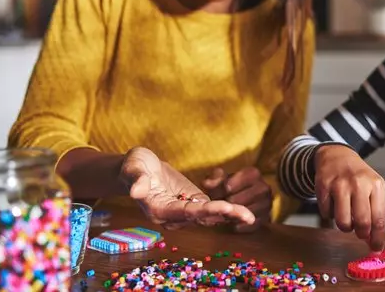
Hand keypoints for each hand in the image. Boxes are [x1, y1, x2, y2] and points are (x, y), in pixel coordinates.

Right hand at [119, 147, 254, 229]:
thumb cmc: (134, 166)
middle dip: (225, 216)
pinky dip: (226, 209)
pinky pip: (211, 208)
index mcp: (159, 210)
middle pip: (201, 217)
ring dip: (230, 215)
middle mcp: (173, 215)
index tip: (226, 208)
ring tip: (252, 216)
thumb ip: (137, 180)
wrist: (138, 168)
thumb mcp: (133, 168)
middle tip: (249, 216)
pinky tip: (244, 209)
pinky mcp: (192, 202)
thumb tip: (135, 191)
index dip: (206, 210)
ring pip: (209, 215)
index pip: (186, 212)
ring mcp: (184, 210)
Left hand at [202, 166, 272, 231]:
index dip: (218, 192)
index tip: (215, 195)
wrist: (246, 197)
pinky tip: (233, 222)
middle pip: (237, 200)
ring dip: (232, 215)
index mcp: (253, 174)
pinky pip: (251, 225)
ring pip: (245, 213)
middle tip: (220, 206)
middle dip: (226, 205)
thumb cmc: (231, 186)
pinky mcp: (266, 218)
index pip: (229, 185)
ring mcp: (267, 204)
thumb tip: (207, 184)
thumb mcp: (221, 178)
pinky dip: (240, 225)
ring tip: (226, 214)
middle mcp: (264, 187)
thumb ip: (214, 178)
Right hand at [314, 144, 384, 252]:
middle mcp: (359, 183)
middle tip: (359, 232)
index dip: (377, 238)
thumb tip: (373, 243)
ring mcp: (340, 184)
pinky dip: (330, 214)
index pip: (379, 219)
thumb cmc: (359, 178)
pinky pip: (327, 215)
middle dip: (361, 233)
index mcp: (376, 185)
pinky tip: (334, 203)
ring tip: (346, 216)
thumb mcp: (373, 190)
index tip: (376, 249)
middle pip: (362, 223)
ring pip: (343, 222)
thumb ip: (375, 214)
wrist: (338, 156)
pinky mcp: (323, 186)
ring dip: (345, 226)